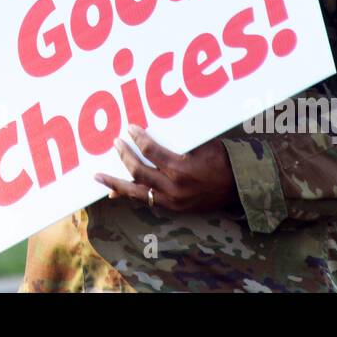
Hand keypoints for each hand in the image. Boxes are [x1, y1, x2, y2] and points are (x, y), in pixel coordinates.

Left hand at [95, 125, 237, 213]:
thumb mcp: (203, 144)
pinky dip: (129, 195)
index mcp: (181, 168)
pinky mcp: (172, 208)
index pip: (150, 150)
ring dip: (115, 183)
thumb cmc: (222, 160)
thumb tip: (156, 127)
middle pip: (138, 171)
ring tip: (98, 177)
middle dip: (124, 155)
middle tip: (115, 143)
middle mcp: (173, 187)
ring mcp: (172, 201)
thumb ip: (179, 139)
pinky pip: (145, 201)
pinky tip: (114, 193)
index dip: (137, 137)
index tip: (130, 128)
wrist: (239, 187)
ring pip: (136, 192)